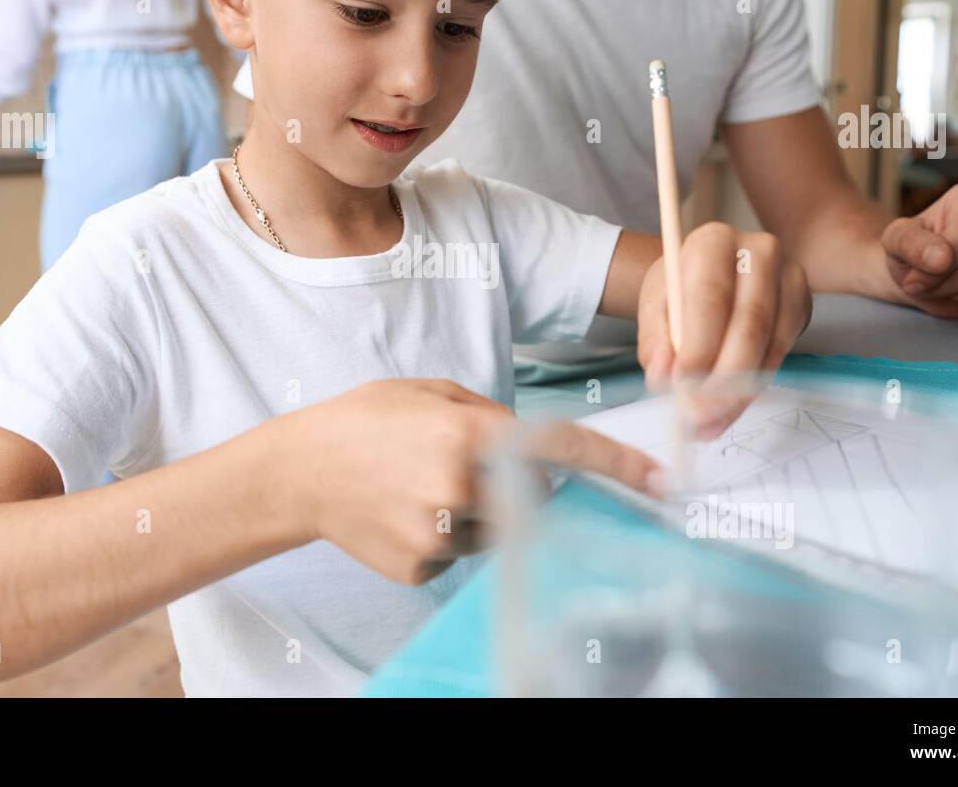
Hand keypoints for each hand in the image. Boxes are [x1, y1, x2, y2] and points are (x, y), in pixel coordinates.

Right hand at [273, 379, 661, 584]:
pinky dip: (444, 535)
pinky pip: (460, 552)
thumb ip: (494, 416)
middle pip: (532, 497)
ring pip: (496, 529)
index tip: (659, 483)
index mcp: (469, 431)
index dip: (615, 465)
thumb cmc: (367, 420)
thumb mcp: (434, 393)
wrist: (299, 470)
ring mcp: (441, 531)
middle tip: (460, 463)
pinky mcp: (421, 564)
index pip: (561, 450)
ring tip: (420, 486)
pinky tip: (404, 511)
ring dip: (477, 511)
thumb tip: (540, 451)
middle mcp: (461, 485)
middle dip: (516, 483)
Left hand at [636, 223, 811, 433]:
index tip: (681, 387)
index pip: (710, 298)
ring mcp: (788, 276)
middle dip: (722, 379)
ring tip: (708, 422)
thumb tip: (662, 377)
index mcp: (713, 241)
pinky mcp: (801, 303)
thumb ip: (655, 340)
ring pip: (768, 343)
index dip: (698, 347)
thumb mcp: (655, 304)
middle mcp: (758, 251)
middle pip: (748, 324)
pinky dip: (753, 386)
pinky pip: (780, 353)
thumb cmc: (680, 286)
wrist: (708, 272)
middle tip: (697, 416)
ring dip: (738, 392)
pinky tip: (729, 408)